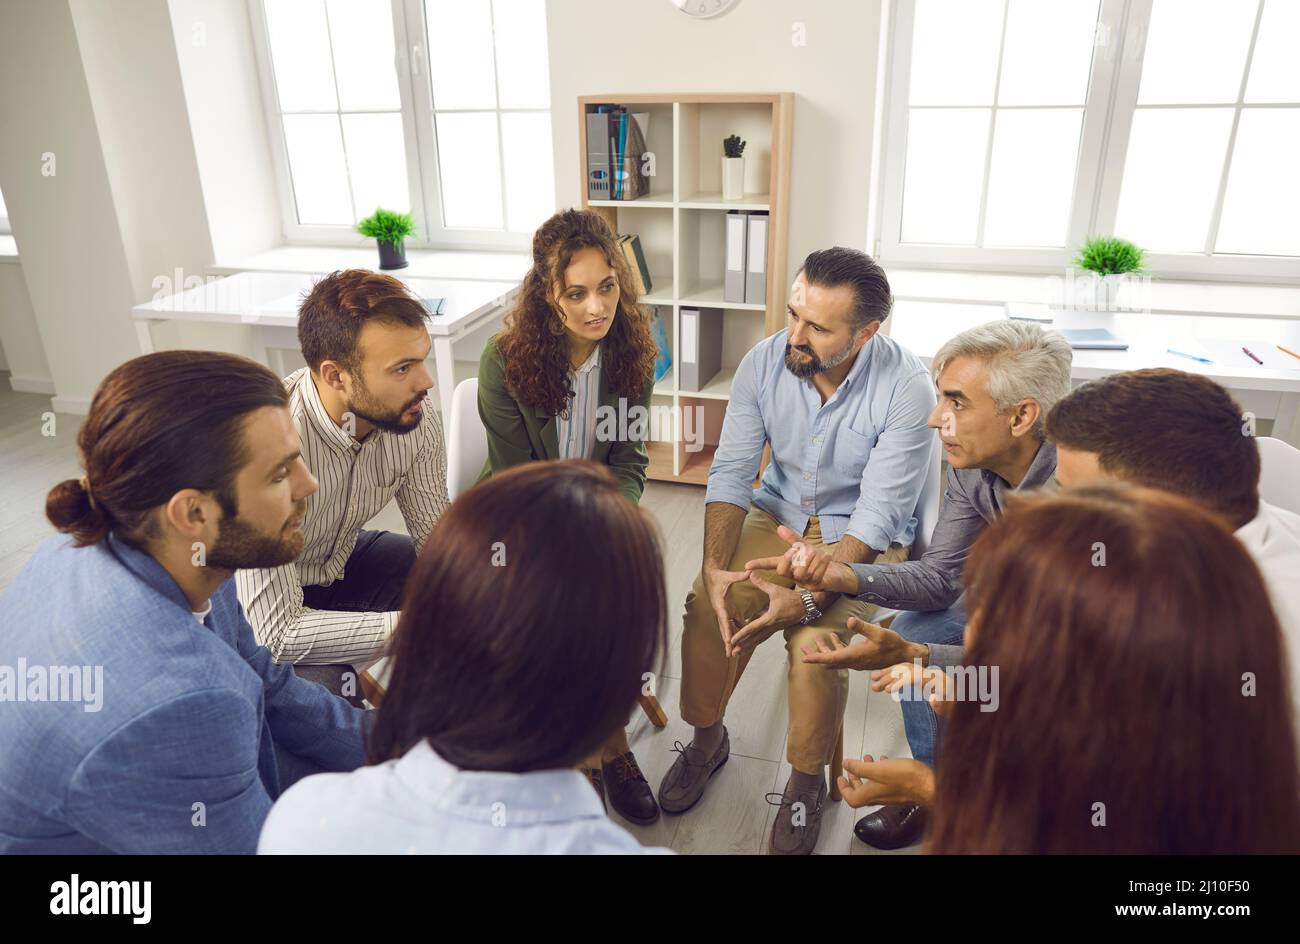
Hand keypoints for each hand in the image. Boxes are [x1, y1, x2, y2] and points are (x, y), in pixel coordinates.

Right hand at [703, 567, 751, 652]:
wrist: (711, 577)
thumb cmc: (719, 576)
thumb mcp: (728, 576)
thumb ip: (739, 576)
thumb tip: (750, 572)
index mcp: (721, 605)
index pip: (724, 619)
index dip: (727, 630)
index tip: (729, 641)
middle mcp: (722, 612)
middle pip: (724, 629)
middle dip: (727, 642)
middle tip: (730, 655)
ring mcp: (725, 613)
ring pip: (729, 629)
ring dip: (732, 641)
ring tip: (735, 654)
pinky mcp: (730, 611)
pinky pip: (735, 624)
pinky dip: (738, 633)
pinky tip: (745, 641)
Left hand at [725, 570, 806, 655]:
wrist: (807, 606)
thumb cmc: (791, 597)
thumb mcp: (775, 589)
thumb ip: (762, 583)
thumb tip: (750, 573)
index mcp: (770, 619)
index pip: (752, 628)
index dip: (741, 634)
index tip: (732, 640)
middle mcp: (771, 627)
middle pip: (754, 638)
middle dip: (743, 646)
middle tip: (732, 653)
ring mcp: (774, 629)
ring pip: (759, 640)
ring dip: (748, 646)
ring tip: (738, 653)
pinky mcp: (776, 629)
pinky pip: (763, 637)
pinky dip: (755, 642)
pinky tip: (750, 645)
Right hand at [742, 525, 856, 593]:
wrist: (834, 572)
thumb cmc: (816, 559)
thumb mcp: (804, 547)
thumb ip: (792, 539)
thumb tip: (779, 527)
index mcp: (788, 566)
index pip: (771, 565)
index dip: (759, 565)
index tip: (747, 566)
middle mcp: (793, 576)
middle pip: (783, 571)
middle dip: (788, 559)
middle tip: (797, 548)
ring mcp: (804, 583)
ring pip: (801, 573)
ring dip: (808, 559)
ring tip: (815, 551)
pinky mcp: (816, 586)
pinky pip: (816, 575)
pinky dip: (821, 564)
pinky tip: (826, 556)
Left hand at [799, 616, 927, 672]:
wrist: (905, 655)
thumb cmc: (893, 644)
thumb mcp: (878, 632)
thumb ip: (862, 626)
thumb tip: (848, 620)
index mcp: (855, 656)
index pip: (830, 658)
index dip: (816, 658)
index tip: (803, 658)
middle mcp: (854, 662)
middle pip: (829, 660)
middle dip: (816, 655)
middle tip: (803, 650)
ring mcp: (858, 662)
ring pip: (836, 658)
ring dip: (825, 651)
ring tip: (815, 642)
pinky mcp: (862, 659)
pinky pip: (844, 655)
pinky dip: (836, 648)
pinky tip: (834, 637)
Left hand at [837, 755, 935, 808]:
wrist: (930, 785)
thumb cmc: (906, 778)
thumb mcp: (879, 770)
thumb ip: (860, 768)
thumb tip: (846, 765)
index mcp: (872, 794)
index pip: (852, 798)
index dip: (843, 789)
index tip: (840, 778)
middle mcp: (881, 797)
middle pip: (862, 792)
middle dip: (855, 779)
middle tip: (851, 768)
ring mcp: (892, 794)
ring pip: (874, 785)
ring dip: (868, 773)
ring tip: (868, 758)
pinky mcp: (901, 789)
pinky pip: (886, 782)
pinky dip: (882, 771)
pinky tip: (885, 761)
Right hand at [871, 661, 954, 718]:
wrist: (965, 702)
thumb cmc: (958, 707)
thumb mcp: (953, 709)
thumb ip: (944, 704)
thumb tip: (933, 699)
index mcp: (938, 679)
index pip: (914, 676)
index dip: (901, 682)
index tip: (889, 690)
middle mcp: (930, 673)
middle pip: (906, 669)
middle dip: (889, 677)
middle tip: (874, 686)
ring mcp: (926, 674)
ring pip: (904, 669)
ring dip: (887, 673)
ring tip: (873, 681)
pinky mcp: (923, 678)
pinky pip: (906, 672)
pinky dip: (893, 674)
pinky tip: (882, 679)